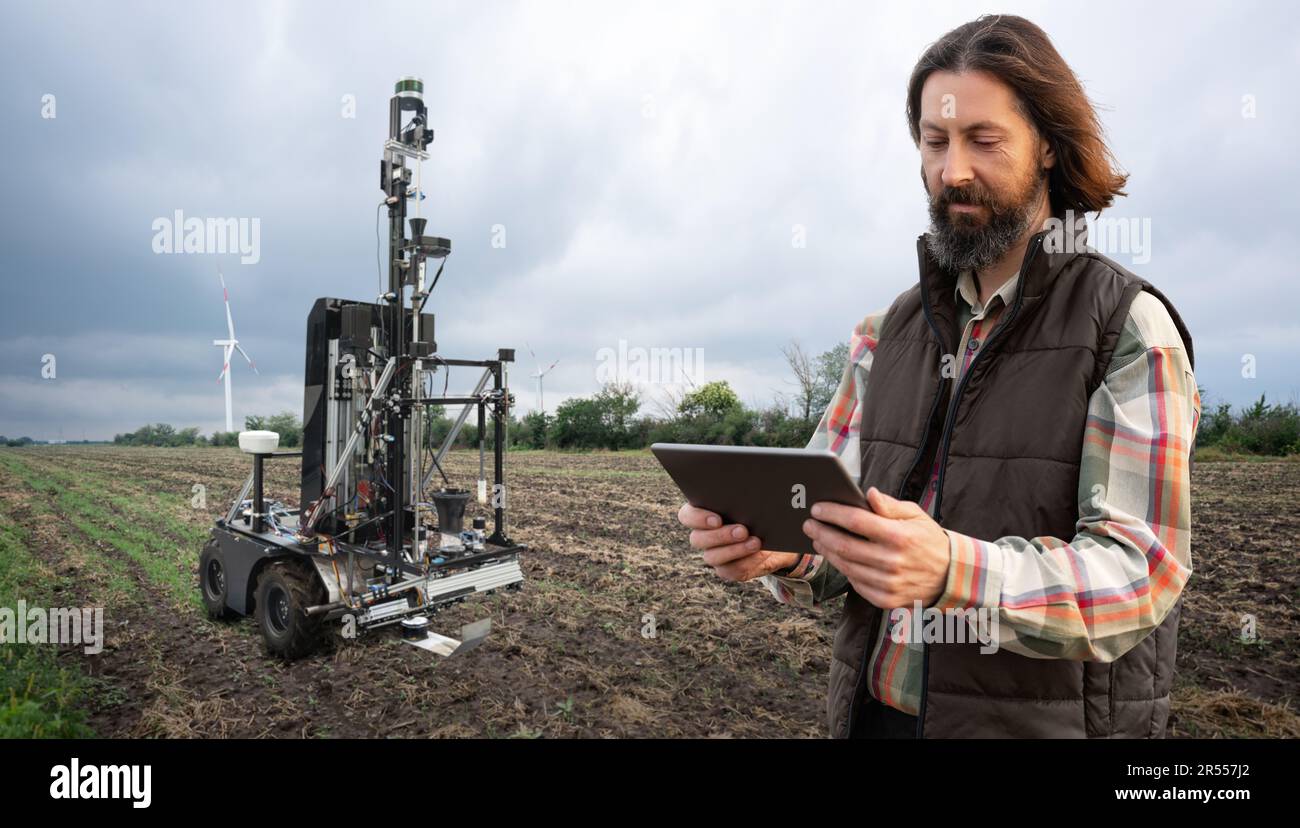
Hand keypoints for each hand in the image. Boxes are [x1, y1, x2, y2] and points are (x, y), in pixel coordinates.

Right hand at [677, 503, 799, 581]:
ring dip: (734, 550)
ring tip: (755, 542)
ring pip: (712, 557)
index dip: (698, 518)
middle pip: (697, 539)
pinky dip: (746, 563)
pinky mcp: (728, 569)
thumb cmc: (763, 508)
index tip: (717, 519)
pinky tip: (759, 555)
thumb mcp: (757, 497)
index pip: (687, 515)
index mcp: (704, 512)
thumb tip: (749, 484)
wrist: (777, 534)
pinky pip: (731, 570)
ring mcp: (714, 554)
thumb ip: (746, 492)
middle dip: (720, 536)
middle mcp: (704, 534)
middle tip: (742, 530)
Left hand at [801, 486, 950, 607]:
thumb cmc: (927, 539)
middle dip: (821, 533)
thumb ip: (889, 505)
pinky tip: (836, 557)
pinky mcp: (885, 599)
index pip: (856, 521)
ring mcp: (888, 583)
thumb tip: (868, 493)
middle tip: (808, 524)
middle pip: (844, 545)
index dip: (833, 513)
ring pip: (846, 566)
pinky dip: (843, 569)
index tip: (817, 508)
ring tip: (818, 539)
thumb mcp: (915, 515)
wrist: (949, 576)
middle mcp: (892, 561)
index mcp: (899, 536)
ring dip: (827, 551)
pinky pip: (855, 583)